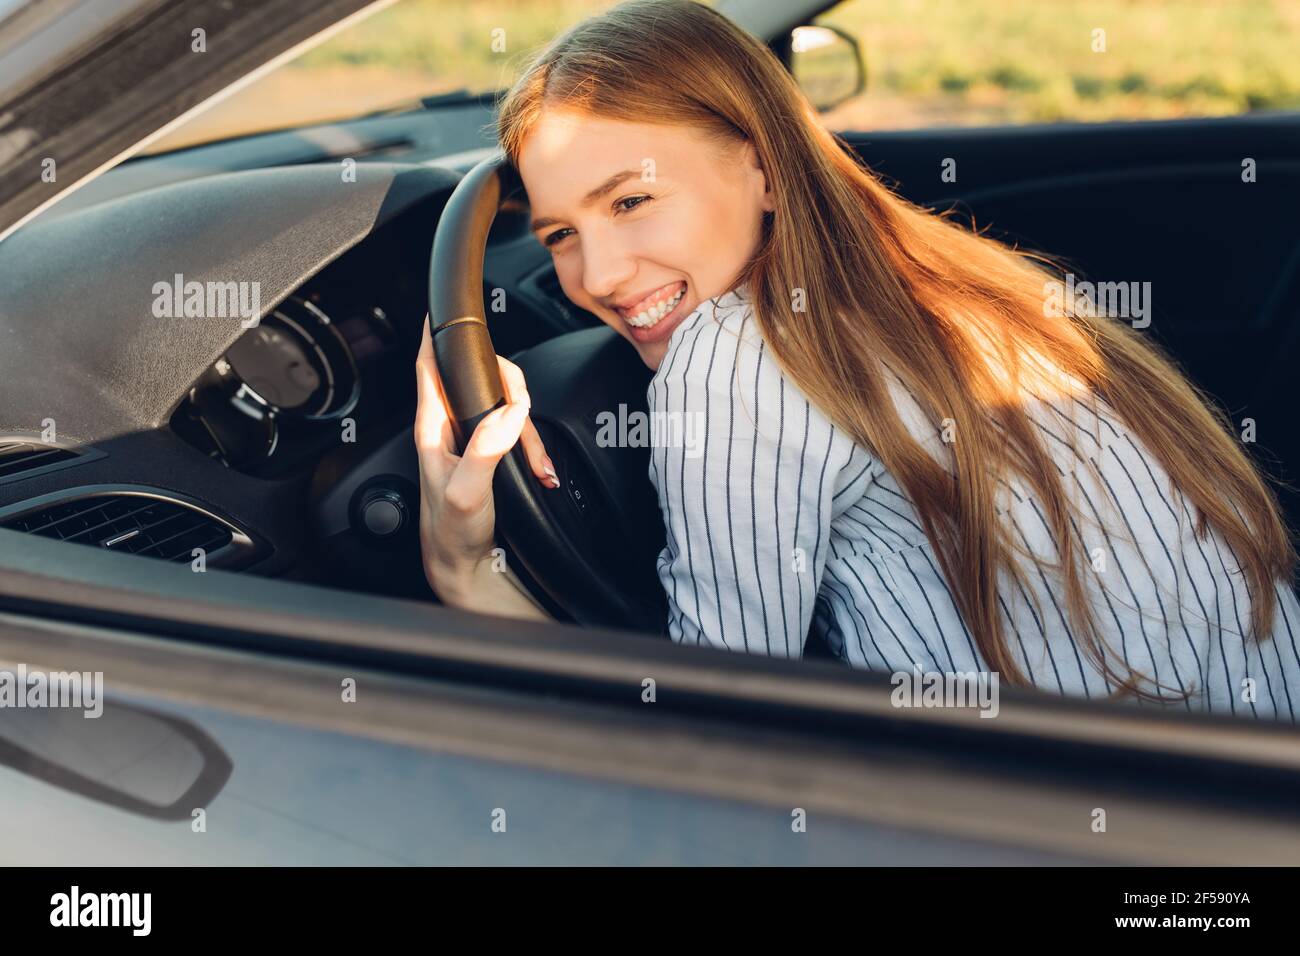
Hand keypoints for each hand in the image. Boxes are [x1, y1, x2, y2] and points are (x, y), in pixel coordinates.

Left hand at [414, 318, 559, 610]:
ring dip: (528, 428)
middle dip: (509, 386)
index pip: (428, 368)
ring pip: (503, 407)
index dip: (434, 336)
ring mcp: (469, 441)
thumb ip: (486, 448)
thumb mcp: (467, 492)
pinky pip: (516, 433)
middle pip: (478, 378)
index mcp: (432, 427)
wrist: (462, 567)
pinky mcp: (488, 456)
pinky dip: (533, 448)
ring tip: (535, 463)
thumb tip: (509, 411)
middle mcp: (448, 428)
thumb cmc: (451, 534)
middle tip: (524, 409)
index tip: (439, 309)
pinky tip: (539, 470)